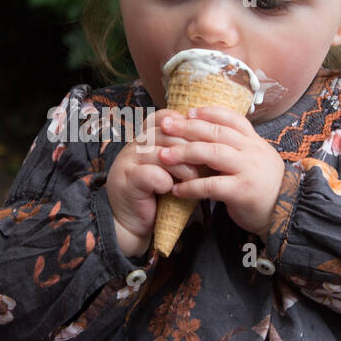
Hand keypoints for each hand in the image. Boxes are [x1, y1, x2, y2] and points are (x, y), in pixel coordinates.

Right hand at [105, 109, 200, 257]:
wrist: (132, 222)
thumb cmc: (155, 194)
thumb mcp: (170, 169)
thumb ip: (181, 153)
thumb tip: (213, 141)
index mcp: (144, 138)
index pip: (164, 118)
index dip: (186, 126)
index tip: (205, 141)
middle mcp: (134, 145)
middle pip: (166, 134)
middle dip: (191, 147)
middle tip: (209, 162)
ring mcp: (128, 162)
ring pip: (160, 153)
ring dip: (183, 166)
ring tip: (196, 178)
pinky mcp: (127, 181)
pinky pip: (151, 174)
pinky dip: (167, 182)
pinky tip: (173, 190)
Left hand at [154, 105, 284, 237]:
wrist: (286, 213)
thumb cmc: (264, 186)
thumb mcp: (256, 159)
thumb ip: (238, 147)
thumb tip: (208, 134)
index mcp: (254, 141)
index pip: (231, 118)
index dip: (208, 113)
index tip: (188, 112)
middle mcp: (252, 151)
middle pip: (216, 132)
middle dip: (187, 128)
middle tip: (164, 126)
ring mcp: (248, 170)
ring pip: (212, 153)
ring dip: (185, 153)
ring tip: (163, 156)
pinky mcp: (242, 192)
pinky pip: (212, 186)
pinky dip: (191, 186)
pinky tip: (176, 189)